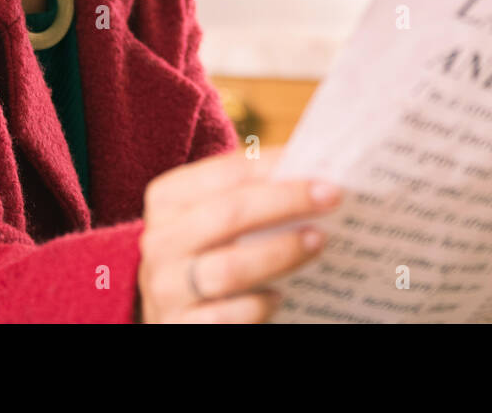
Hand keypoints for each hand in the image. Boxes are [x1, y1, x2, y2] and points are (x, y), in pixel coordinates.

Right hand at [136, 145, 340, 322]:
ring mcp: (166, 287)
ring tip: (317, 241)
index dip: (272, 166)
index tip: (321, 166)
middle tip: (331, 198)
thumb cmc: (208, 246)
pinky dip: (257, 305)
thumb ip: (252, 190)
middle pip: (229, 215)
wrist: (172, 303)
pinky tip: (280, 296)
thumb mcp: (216, 213)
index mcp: (168, 198)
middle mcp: (161, 241)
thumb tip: (314, 166)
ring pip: (228, 269)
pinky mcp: (180, 325)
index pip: (224, 173)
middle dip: (286, 202)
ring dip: (279, 253)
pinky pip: (224, 316)